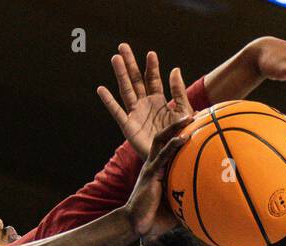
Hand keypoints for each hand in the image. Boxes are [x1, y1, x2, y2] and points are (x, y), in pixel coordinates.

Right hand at [97, 43, 193, 157]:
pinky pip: (117, 112)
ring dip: (120, 74)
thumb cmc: (182, 137)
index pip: (153, 79)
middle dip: (130, 63)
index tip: (150, 53)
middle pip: (136, 79)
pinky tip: (101, 89)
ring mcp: (135, 114)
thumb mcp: (184, 111)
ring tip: (115, 58)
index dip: (152, 66)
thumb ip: (179, 91)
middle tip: (123, 46)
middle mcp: (145, 105)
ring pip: (126, 90)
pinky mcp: (129, 127)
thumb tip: (174, 69)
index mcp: (159, 101)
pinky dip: (109, 101)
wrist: (174, 159)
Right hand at [124, 119, 191, 239]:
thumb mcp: (177, 206)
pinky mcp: (150, 173)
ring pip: (161, 139)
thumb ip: (190, 199)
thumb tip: (213, 204)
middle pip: (165, 136)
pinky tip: (183, 138)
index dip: (182, 134)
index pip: (171, 146)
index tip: (199, 124)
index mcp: (160, 169)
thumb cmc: (156, 218)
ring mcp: (151, 167)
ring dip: (175, 127)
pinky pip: (162, 156)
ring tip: (189, 117)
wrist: (137, 225)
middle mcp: (155, 163)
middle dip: (178, 124)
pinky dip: (172, 145)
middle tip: (196, 113)